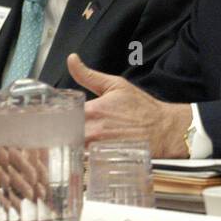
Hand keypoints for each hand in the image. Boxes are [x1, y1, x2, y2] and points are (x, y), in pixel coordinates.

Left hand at [68, 53, 189, 156]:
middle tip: (64, 129)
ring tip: (75, 141)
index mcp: (93, 110)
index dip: (57, 116)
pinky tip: (87, 152)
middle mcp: (93, 130)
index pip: (62, 114)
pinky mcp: (105, 161)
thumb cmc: (142, 108)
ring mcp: (99, 148)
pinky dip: (82, 157)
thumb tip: (72, 59)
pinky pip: (85, 161)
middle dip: (62, 131)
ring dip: (71, 145)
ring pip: (73, 148)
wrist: (163, 129)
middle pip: (64, 133)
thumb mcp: (115, 85)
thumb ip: (88, 75)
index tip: (56, 116)